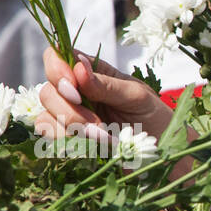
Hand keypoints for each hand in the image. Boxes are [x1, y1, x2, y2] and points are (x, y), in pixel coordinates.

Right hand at [35, 47, 172, 142]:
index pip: (57, 56)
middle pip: (48, 90)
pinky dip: (68, 141)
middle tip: (99, 124)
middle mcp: (77, 91)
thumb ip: (107, 84)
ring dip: (72, 127)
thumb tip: (78, 67)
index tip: (74, 89)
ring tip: (105, 138)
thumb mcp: (137, 97)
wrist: (164, 154)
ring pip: (46, 114)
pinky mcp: (71, 138)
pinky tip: (94, 146)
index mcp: (93, 72)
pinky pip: (50, 136)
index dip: (56, 69)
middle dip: (70, 110)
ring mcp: (71, 115)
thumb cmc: (156, 118)